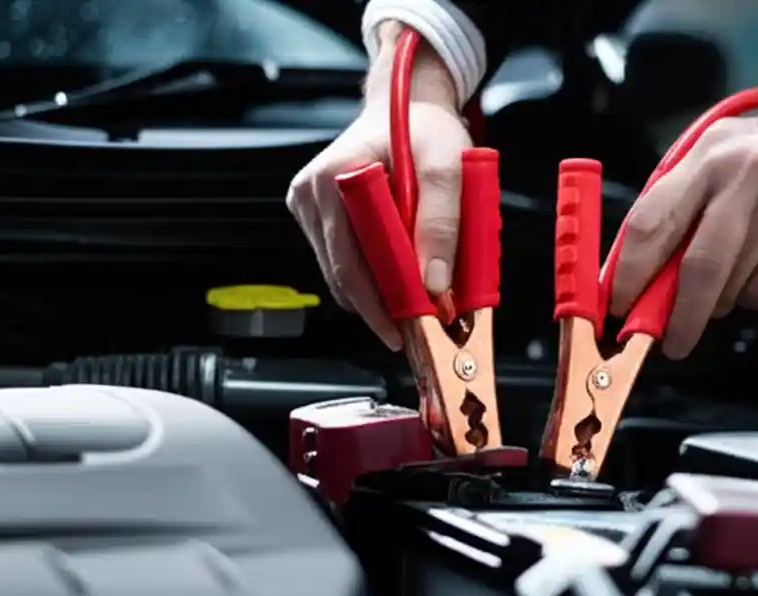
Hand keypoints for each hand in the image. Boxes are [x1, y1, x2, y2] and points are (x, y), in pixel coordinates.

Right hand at [287, 23, 468, 350]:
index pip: (351, 264)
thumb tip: (434, 285)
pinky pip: (345, 260)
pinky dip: (373, 274)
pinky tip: (400, 273)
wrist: (407, 104)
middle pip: (344, 275)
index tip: (407, 330)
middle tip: (420, 324)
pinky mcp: (317, 215)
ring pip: (344, 273)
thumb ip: (442, 223)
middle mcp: (311, 194)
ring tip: (417, 298)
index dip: (380, 304)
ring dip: (380, 291)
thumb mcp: (447, 166)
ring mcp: (310, 205)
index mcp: (334, 179)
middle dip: (383, 305)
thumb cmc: (424, 128)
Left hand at [609, 57, 757, 358]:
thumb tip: (641, 274)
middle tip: (669, 340)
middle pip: (695, 260)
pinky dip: (757, 295)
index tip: (620, 306)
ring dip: (721, 302)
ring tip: (723, 301)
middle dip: (676, 313)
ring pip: (736, 276)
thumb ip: (687, 206)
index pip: (650, 218)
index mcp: (707, 153)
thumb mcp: (732, 160)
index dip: (629, 272)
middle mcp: (744, 166)